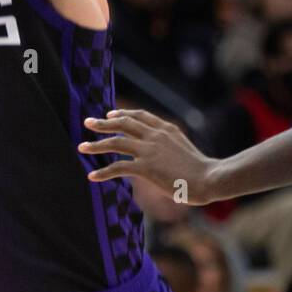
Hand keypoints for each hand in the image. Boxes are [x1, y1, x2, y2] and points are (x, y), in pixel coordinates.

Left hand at [79, 109, 220, 205]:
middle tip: (88, 122)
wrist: (209, 178)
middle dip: (103, 123)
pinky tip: (92, 176)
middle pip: (123, 123)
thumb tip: (160, 152)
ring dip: (96, 145)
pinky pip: (118, 167)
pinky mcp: (146, 167)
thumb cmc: (200, 169)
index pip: (140, 115)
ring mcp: (149, 150)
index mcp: (166, 128)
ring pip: (116, 142)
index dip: (123, 114)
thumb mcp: (184, 148)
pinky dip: (103, 171)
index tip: (110, 114)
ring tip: (82, 147)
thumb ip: (170, 145)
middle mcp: (155, 135)